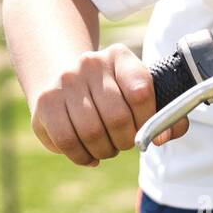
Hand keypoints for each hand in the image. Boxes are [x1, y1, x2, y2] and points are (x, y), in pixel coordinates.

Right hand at [29, 43, 189, 165]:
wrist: (65, 79)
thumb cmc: (113, 93)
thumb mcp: (140, 93)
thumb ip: (165, 115)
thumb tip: (161, 137)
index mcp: (119, 56)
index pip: (141, 92)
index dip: (147, 120)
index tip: (146, 129)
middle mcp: (91, 63)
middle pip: (117, 117)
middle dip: (126, 140)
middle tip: (125, 143)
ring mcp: (65, 81)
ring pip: (91, 132)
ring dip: (105, 150)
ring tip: (108, 148)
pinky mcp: (46, 102)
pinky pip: (67, 141)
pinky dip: (82, 156)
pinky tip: (90, 155)